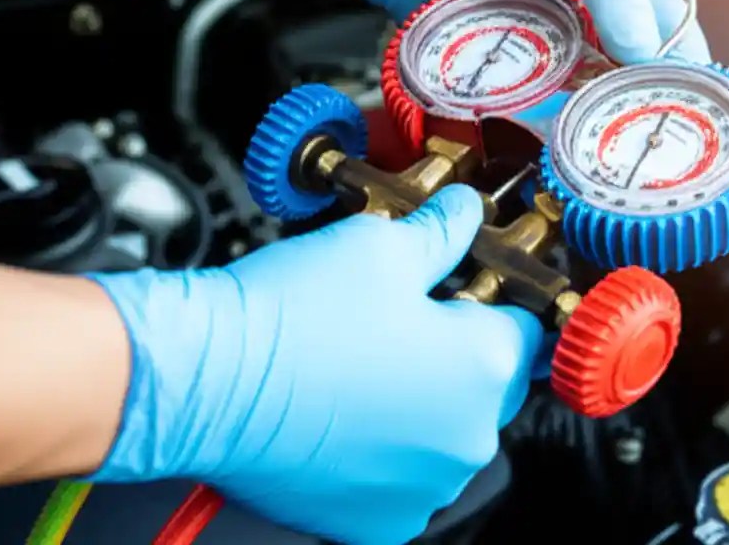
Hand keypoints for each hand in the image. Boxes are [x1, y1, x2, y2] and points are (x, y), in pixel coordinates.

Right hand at [85, 185, 543, 544]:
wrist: (204, 382)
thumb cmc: (288, 319)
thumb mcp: (380, 243)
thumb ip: (441, 230)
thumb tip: (462, 215)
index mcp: (485, 368)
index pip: (524, 325)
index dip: (489, 296)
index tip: (461, 288)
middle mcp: (468, 440)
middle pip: (484, 384)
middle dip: (450, 351)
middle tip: (394, 319)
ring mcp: (422, 489)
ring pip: (439, 433)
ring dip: (414, 404)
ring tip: (355, 363)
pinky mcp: (376, 523)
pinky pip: (398, 478)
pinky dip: (379, 451)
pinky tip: (338, 410)